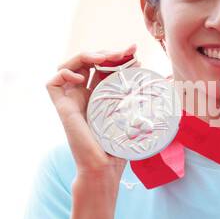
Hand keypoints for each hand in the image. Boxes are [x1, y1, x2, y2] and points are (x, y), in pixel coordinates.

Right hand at [45, 45, 136, 182]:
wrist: (106, 167)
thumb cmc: (122, 147)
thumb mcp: (137, 114)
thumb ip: (145, 95)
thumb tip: (166, 76)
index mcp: (103, 95)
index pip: (106, 67)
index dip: (118, 56)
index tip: (135, 51)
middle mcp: (86, 94)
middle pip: (90, 62)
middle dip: (107, 53)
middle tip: (124, 53)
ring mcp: (73, 99)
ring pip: (71, 65)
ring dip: (86, 56)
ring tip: (104, 58)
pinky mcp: (61, 107)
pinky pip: (53, 82)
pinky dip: (65, 72)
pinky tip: (83, 78)